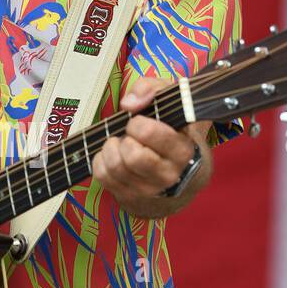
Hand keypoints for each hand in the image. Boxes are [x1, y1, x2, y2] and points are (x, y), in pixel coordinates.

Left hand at [92, 77, 202, 208]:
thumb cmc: (174, 131)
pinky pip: (103, 177)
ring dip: (111, 148)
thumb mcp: (172, 101)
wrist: (185, 173)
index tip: (139, 122)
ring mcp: (148, 191)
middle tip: (130, 135)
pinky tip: (114, 155)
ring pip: (114, 167)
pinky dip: (101, 160)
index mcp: (183, 151)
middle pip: (131, 156)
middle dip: (124, 139)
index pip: (148, 134)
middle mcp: (168, 176)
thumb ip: (152, 89)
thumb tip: (128, 104)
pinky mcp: (130, 199)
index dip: (137, 124)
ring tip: (121, 143)